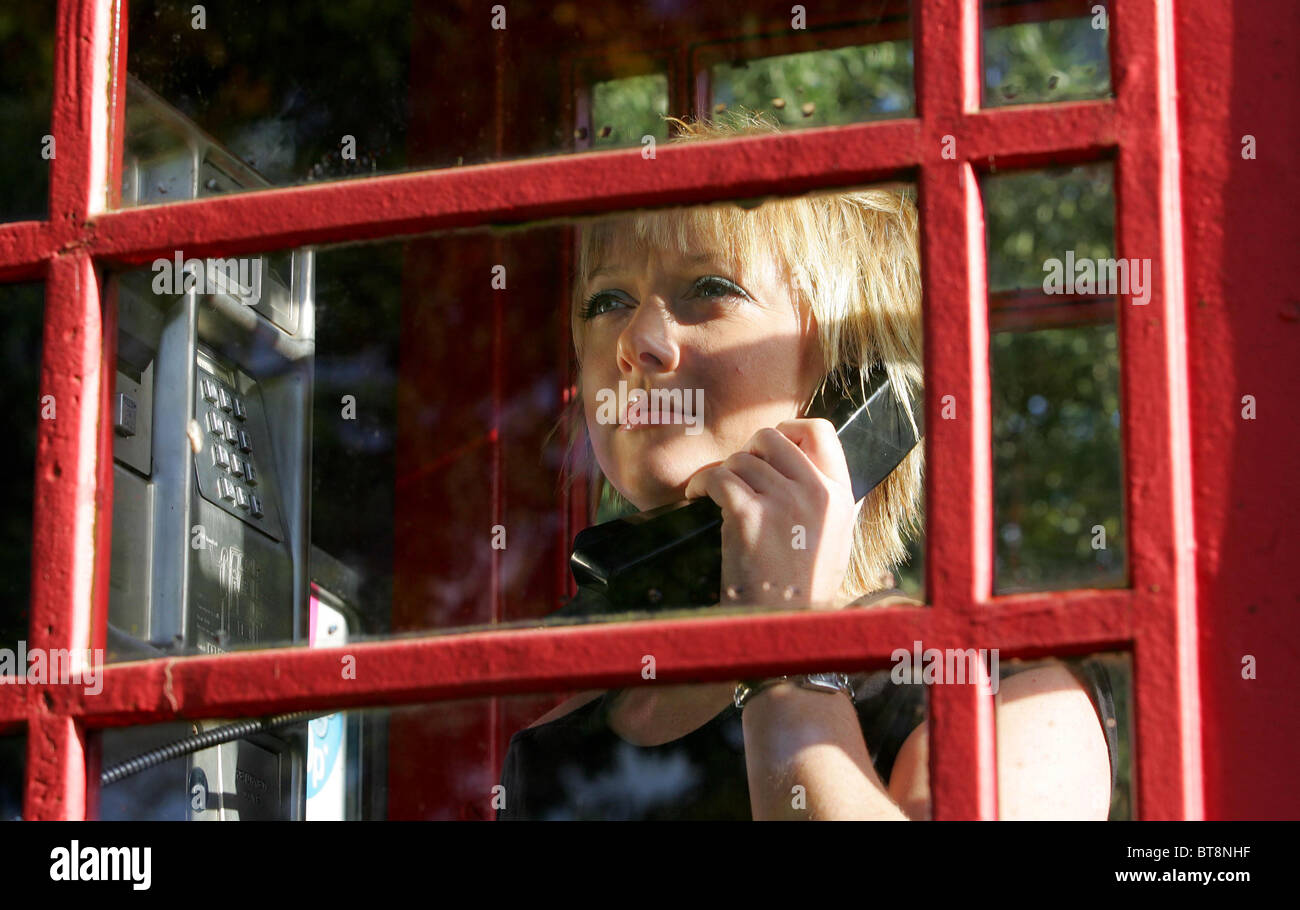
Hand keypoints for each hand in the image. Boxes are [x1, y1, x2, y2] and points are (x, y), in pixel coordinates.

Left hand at [685, 419, 857, 608]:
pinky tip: (697, 497)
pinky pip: (718, 478)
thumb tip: (798, 463)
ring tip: (716, 494)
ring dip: (722, 473)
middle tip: (738, 475)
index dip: (788, 430)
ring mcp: (783, 503)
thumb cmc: (804, 589)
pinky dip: (700, 484)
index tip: (768, 448)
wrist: (785, 625)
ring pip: (741, 459)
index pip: (820, 431)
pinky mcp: (750, 518)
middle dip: (748, 451)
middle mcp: (815, 493)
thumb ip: (823, 499)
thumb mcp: (834, 539)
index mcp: (839, 496)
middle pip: (770, 438)